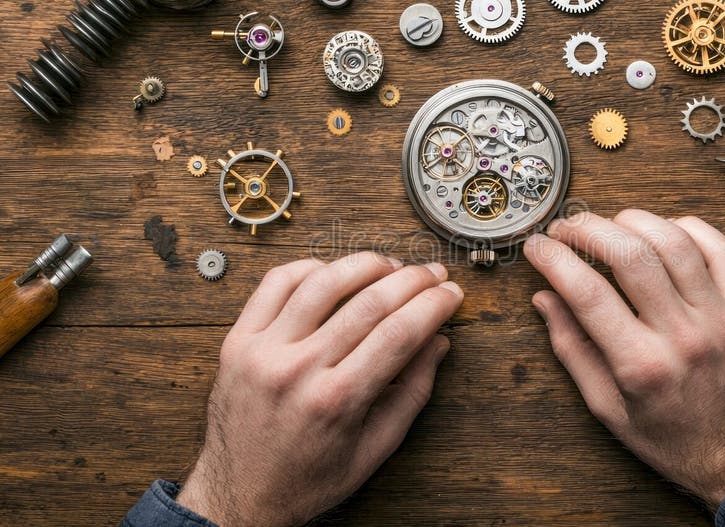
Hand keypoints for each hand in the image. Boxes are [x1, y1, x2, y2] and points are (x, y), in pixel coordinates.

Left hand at [177, 252, 462, 525]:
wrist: (239, 494)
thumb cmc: (308, 478)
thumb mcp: (375, 449)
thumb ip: (412, 393)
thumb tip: (438, 341)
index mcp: (336, 402)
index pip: (399, 333)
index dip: (434, 305)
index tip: (452, 294)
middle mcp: (297, 371)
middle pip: (369, 302)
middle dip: (413, 280)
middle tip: (433, 273)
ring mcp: (262, 351)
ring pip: (323, 282)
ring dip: (366, 264)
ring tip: (390, 266)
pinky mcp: (238, 341)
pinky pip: (276, 283)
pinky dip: (311, 267)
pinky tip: (335, 272)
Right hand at [525, 211, 724, 507]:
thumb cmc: (670, 438)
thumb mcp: (606, 407)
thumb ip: (572, 349)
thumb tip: (544, 298)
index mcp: (641, 366)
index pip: (588, 292)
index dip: (554, 260)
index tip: (537, 247)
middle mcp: (683, 335)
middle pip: (631, 255)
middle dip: (588, 229)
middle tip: (567, 228)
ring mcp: (720, 318)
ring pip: (675, 241)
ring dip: (633, 221)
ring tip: (610, 226)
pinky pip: (721, 248)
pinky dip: (686, 228)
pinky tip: (661, 232)